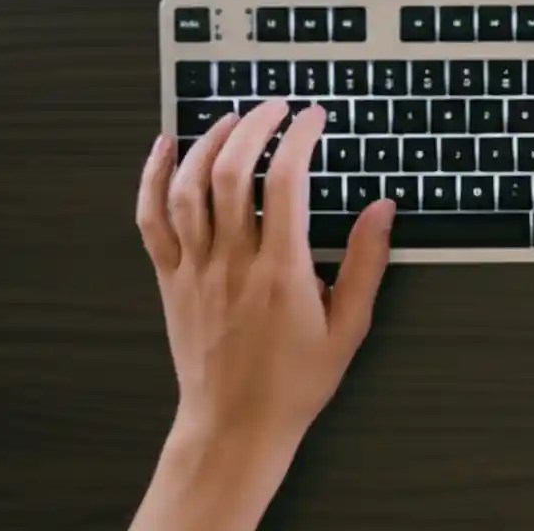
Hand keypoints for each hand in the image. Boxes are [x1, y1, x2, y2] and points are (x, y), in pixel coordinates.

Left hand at [131, 100, 395, 530]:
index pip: (285, 182)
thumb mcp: (349, 327)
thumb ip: (366, 262)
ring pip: (188, 188)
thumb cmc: (295, 383)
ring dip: (208, 142)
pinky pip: (151, 219)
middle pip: (230, 172)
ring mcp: (195, 269)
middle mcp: (233, 264)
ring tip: (232, 118)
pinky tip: (165, 149)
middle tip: (275, 107)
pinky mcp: (170, 279)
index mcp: (280, 272)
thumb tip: (382, 209)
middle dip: (253, 126)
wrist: (235, 427)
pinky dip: (153, 177)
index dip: (299, 138)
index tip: (313, 118)